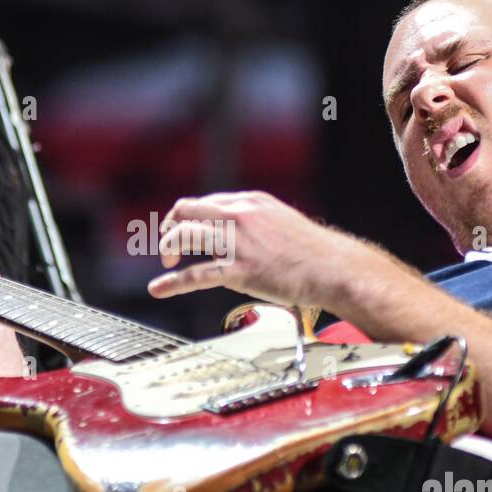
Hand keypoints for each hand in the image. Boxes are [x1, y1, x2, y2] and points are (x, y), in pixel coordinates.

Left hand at [146, 190, 374, 307]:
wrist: (332, 268)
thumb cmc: (311, 252)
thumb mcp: (280, 221)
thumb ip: (255, 221)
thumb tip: (236, 230)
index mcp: (250, 202)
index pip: (205, 202)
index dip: (188, 218)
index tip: (183, 232)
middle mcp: (240, 216)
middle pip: (186, 210)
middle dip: (171, 226)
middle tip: (169, 246)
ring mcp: (238, 242)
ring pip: (185, 235)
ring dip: (169, 247)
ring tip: (169, 263)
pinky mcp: (239, 270)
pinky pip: (196, 274)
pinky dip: (172, 283)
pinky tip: (159, 289)